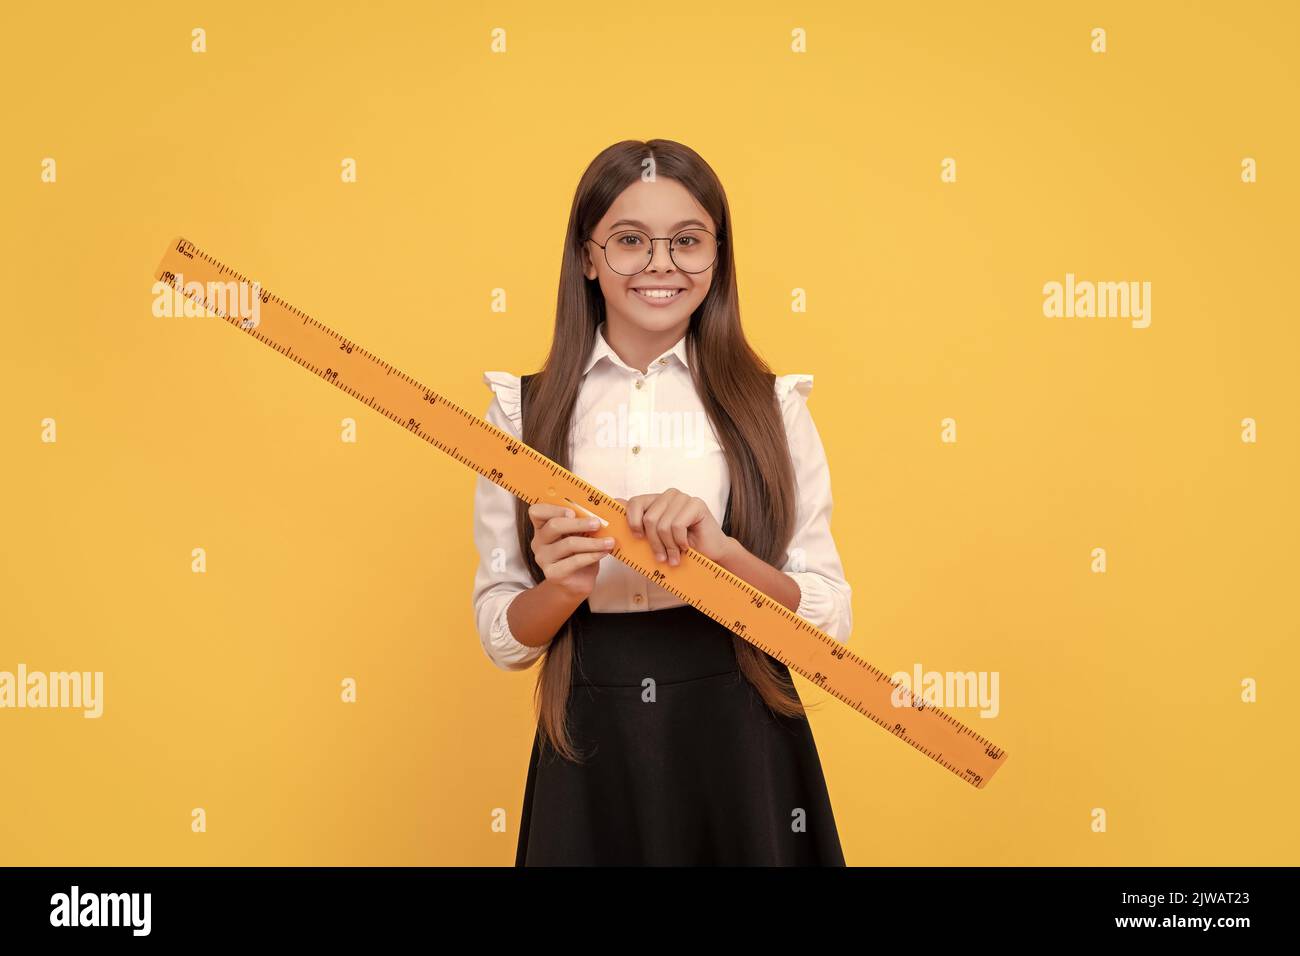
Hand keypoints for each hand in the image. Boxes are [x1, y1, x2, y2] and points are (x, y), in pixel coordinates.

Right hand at [527, 503, 616, 598]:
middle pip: (554, 526)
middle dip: (578, 523)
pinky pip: (575, 561)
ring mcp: (543, 558)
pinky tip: (604, 552)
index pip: (537, 511)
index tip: (573, 511)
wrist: (576, 583)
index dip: (553, 509)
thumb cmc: (578, 554)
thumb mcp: (579, 535)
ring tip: (609, 541)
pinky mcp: (553, 574)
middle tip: (597, 524)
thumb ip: (583, 521)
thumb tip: (607, 506)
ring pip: (568, 544)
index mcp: (542, 527)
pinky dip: (592, 555)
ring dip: (592, 542)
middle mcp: (539, 542)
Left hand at [616, 488, 733, 566]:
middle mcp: (669, 495)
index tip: (639, 538)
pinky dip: (680, 542)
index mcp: (656, 500)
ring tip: (674, 557)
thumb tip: (615, 501)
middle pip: (649, 518)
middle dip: (654, 543)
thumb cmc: (681, 546)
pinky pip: (677, 526)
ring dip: (668, 547)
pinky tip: (686, 547)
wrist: (711, 553)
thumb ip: (637, 521)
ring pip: (663, 525)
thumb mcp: (654, 537)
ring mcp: (683, 498)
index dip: (633, 522)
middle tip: (662, 558)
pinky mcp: (696, 504)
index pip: (635, 502)